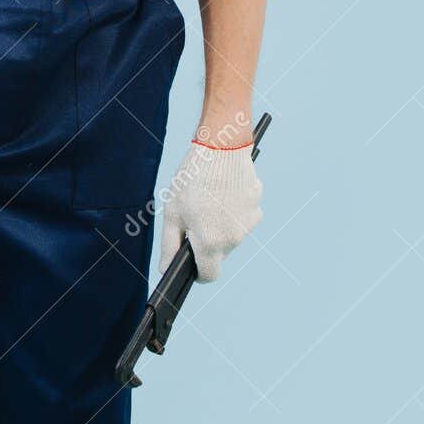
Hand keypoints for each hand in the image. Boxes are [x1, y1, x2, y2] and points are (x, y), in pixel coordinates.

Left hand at [158, 141, 262, 282]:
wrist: (221, 148)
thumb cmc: (192, 180)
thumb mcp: (172, 212)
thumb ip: (169, 245)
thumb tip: (166, 270)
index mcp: (212, 243)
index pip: (208, 275)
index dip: (196, 271)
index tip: (189, 259)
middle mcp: (235, 239)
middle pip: (219, 252)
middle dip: (206, 239)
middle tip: (194, 213)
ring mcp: (250, 223)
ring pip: (231, 232)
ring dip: (220, 222)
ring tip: (208, 197)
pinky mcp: (257, 206)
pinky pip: (242, 215)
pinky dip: (232, 208)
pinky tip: (222, 189)